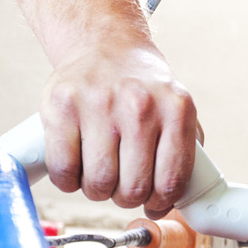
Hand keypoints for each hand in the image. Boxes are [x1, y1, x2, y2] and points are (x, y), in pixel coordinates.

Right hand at [40, 38, 198, 217]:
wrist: (106, 45)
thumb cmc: (142, 90)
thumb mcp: (177, 110)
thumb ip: (186, 151)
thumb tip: (179, 202)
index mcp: (176, 108)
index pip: (171, 182)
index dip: (159, 202)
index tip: (152, 201)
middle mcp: (140, 104)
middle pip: (132, 189)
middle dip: (125, 197)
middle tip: (121, 184)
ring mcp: (99, 103)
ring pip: (97, 184)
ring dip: (96, 190)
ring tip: (99, 172)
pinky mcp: (62, 105)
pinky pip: (63, 170)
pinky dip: (68, 181)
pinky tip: (76, 166)